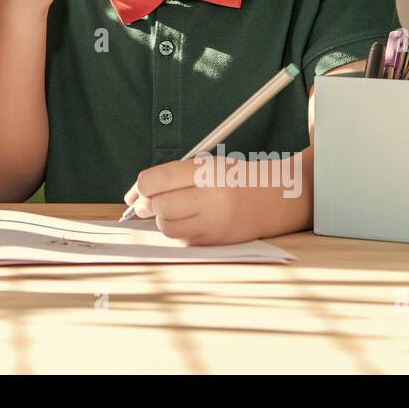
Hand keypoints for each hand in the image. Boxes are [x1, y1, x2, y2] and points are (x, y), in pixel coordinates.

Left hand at [123, 153, 288, 245]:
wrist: (273, 199)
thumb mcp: (206, 166)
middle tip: (147, 203)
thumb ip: (171, 176)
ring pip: (167, 227)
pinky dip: (178, 232)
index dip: (140, 187)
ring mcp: (215, 222)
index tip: (138, 190)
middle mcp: (211, 198)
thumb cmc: (233, 179)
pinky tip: (190, 222)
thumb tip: (134, 196)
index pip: (157, 180)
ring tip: (173, 211)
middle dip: (147, 205)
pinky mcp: (216, 242)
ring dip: (162, 220)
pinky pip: (182, 240)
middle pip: (160, 206)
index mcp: (207, 171)